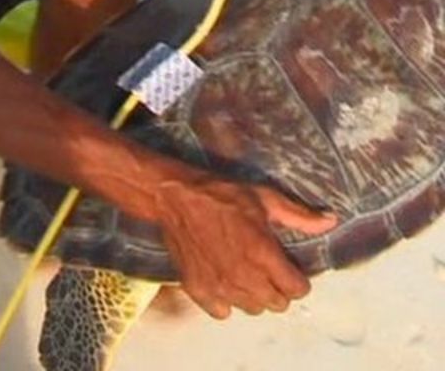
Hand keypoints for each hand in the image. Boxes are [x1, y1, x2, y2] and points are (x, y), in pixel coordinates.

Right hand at [154, 172, 337, 317]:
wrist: (177, 198)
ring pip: (252, 308)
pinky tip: (224, 282)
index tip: (290, 270)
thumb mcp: (266, 199)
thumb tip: (330, 221)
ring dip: (254, 296)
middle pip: (277, 304)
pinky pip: (222, 313)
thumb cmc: (221, 195)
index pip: (297, 290)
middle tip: (268, 270)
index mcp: (263, 254)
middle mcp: (243, 275)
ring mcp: (219, 285)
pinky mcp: (198, 288)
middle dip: (279, 289)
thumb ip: (300, 216)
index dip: (298, 280)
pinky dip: (226, 302)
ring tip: (246, 275)